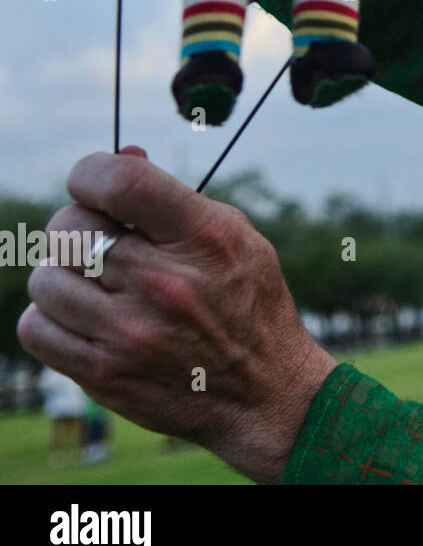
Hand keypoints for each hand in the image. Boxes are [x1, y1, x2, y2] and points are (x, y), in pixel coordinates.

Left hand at [17, 147, 337, 483]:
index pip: (121, 182)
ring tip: (98, 285)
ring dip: (65, 276)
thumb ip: (174, 199)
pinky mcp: (104, 374)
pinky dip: (51, 318)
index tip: (94, 184)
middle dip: (79, 226)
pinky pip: (36, 328)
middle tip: (103, 242)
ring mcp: (130, 333)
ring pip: (46, 278)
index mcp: (204, 239)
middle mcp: (163, 283)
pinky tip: (84, 317)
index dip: (90, 172)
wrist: (263, 391)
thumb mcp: (235, 237)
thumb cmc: (248, 303)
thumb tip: (120, 154)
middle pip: (69, 227)